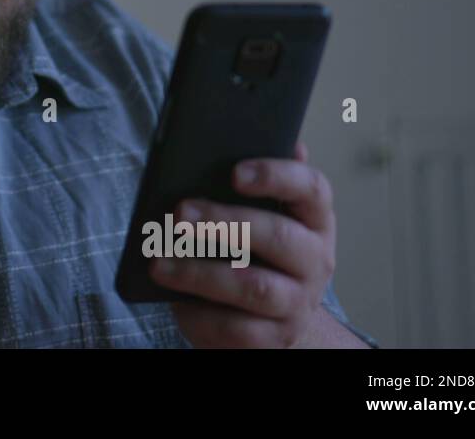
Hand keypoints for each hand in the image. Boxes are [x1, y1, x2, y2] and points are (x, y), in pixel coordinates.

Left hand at [150, 142, 338, 347]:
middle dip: (223, 222)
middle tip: (178, 213)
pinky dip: (200, 315)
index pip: (311, 189)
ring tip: (158, 262)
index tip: (235, 172)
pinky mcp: (275, 338)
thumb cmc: (253, 252)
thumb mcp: (256, 214)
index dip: (276, 176)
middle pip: (277, 236)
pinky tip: (172, 300)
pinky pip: (237, 329)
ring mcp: (299, 303)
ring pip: (254, 287)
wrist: (271, 318)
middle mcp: (316, 259)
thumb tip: (236, 137)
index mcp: (314, 219)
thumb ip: (248, 181)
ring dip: (200, 273)